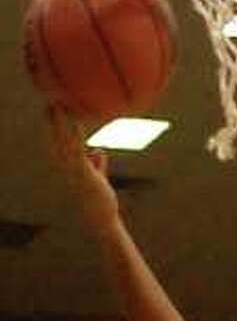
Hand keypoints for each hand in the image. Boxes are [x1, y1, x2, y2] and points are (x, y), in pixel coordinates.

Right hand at [47, 106, 119, 233]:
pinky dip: (75, 134)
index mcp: (68, 166)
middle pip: (57, 139)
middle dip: (54, 121)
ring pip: (64, 141)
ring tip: (58, 105)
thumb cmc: (100, 200)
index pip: (59, 142)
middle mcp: (66, 167)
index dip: (56, 126)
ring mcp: (73, 170)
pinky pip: (77, 149)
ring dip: (61, 123)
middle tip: (50, 102)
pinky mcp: (83, 172)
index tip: (54, 109)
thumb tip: (99, 150)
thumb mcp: (97, 176)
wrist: (102, 218)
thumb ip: (97, 163)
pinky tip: (76, 122)